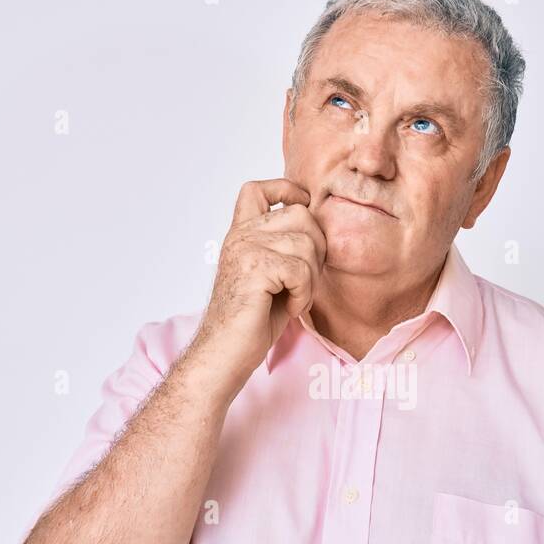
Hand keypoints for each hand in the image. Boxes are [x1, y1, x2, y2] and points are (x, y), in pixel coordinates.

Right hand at [192, 179, 326, 384]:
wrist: (225, 354)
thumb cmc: (251, 323)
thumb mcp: (270, 276)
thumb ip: (285, 248)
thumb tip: (318, 229)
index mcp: (241, 234)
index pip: (257, 189)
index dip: (286, 189)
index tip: (302, 206)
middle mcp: (240, 236)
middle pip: (300, 214)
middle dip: (316, 248)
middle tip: (304, 280)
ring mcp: (245, 249)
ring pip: (307, 243)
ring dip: (310, 278)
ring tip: (293, 298)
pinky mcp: (254, 268)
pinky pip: (301, 270)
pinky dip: (304, 295)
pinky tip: (289, 308)